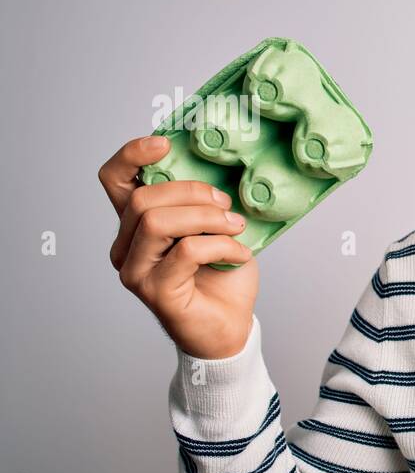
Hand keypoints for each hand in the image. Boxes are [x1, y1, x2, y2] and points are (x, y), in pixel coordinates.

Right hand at [99, 136, 258, 359]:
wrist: (230, 328)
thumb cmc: (220, 278)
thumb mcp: (214, 229)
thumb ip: (201, 203)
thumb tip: (217, 171)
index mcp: (135, 226)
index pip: (114, 181)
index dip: (132, 155)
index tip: (165, 144)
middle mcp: (126, 247)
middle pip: (143, 199)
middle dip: (193, 193)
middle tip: (227, 206)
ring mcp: (136, 271)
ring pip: (158, 222)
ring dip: (207, 218)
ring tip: (236, 228)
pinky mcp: (155, 292)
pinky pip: (186, 252)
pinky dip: (221, 246)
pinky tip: (240, 255)